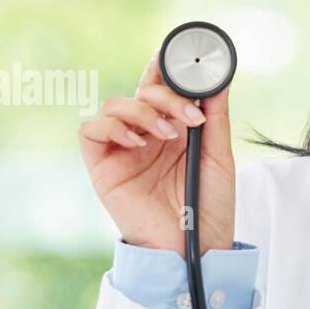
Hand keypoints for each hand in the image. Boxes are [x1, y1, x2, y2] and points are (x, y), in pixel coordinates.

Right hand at [78, 51, 234, 256]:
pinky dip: (111, 126)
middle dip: (165, 95)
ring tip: (168, 136)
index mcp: (173, 129)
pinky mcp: (103, 168)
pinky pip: (90, 131)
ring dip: (142, 111)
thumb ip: (215, 118)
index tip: (182, 60)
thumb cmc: (207, 208)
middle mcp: (145, 136)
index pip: (160, 87)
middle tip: (189, 118)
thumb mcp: (219, 157)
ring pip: (114, 104)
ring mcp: (123, 150)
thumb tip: (218, 80)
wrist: (194, 248)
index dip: (164, 69)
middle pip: (140, 92)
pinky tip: (137, 141)